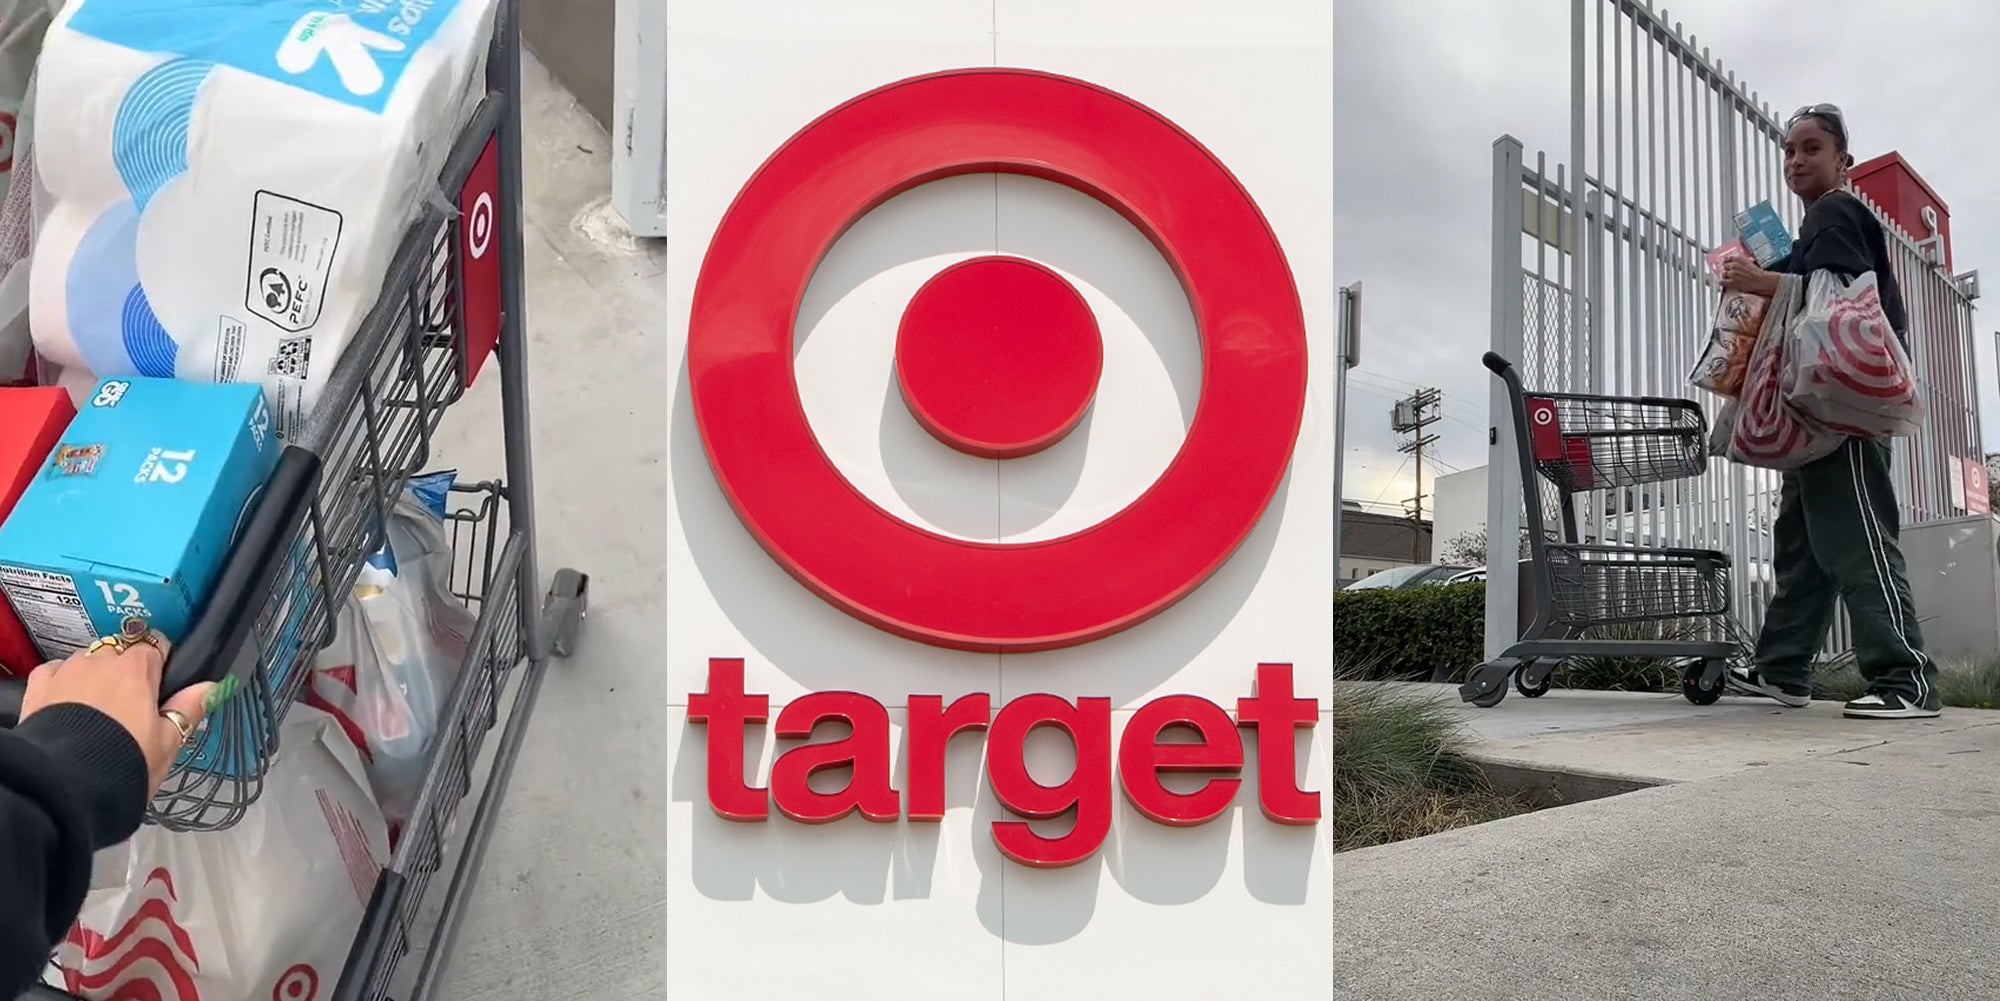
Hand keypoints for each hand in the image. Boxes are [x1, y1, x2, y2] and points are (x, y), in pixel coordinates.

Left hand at [19, 628, 216, 796]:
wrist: (66, 784)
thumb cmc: (124, 761)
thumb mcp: (168, 742)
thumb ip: (189, 708)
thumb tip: (212, 686)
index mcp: (137, 668)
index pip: (156, 645)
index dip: (161, 666)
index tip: (159, 691)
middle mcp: (101, 659)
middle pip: (120, 652)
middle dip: (125, 672)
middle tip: (129, 710)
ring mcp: (67, 670)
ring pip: (87, 661)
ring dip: (93, 677)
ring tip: (94, 714)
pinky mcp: (39, 686)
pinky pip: (54, 672)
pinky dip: (62, 682)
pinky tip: (66, 704)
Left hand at [1720, 256, 1779, 295]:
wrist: (1762, 281)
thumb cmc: (1758, 274)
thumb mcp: (1750, 263)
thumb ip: (1742, 262)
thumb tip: (1737, 263)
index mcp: (1739, 259)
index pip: (1727, 258)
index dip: (1726, 262)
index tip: (1726, 264)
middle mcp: (1734, 265)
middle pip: (1723, 266)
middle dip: (1726, 270)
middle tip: (1729, 274)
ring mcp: (1732, 273)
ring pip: (1722, 274)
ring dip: (1725, 276)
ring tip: (1729, 279)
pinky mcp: (1731, 282)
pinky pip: (1721, 281)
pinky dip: (1723, 283)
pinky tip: (1726, 284)